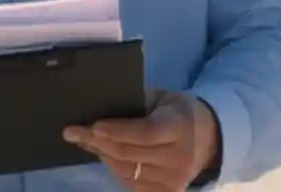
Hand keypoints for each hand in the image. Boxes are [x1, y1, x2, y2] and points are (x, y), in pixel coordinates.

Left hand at [63, 90, 218, 190]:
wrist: (209, 137)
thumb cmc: (177, 111)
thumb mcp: (161, 97)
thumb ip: (134, 102)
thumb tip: (97, 107)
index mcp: (179, 127)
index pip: (145, 132)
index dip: (118, 130)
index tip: (93, 125)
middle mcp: (179, 157)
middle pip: (129, 153)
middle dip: (97, 142)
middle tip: (72, 132)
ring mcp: (174, 179)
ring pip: (126, 171)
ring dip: (101, 155)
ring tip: (84, 141)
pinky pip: (131, 184)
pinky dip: (114, 169)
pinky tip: (103, 155)